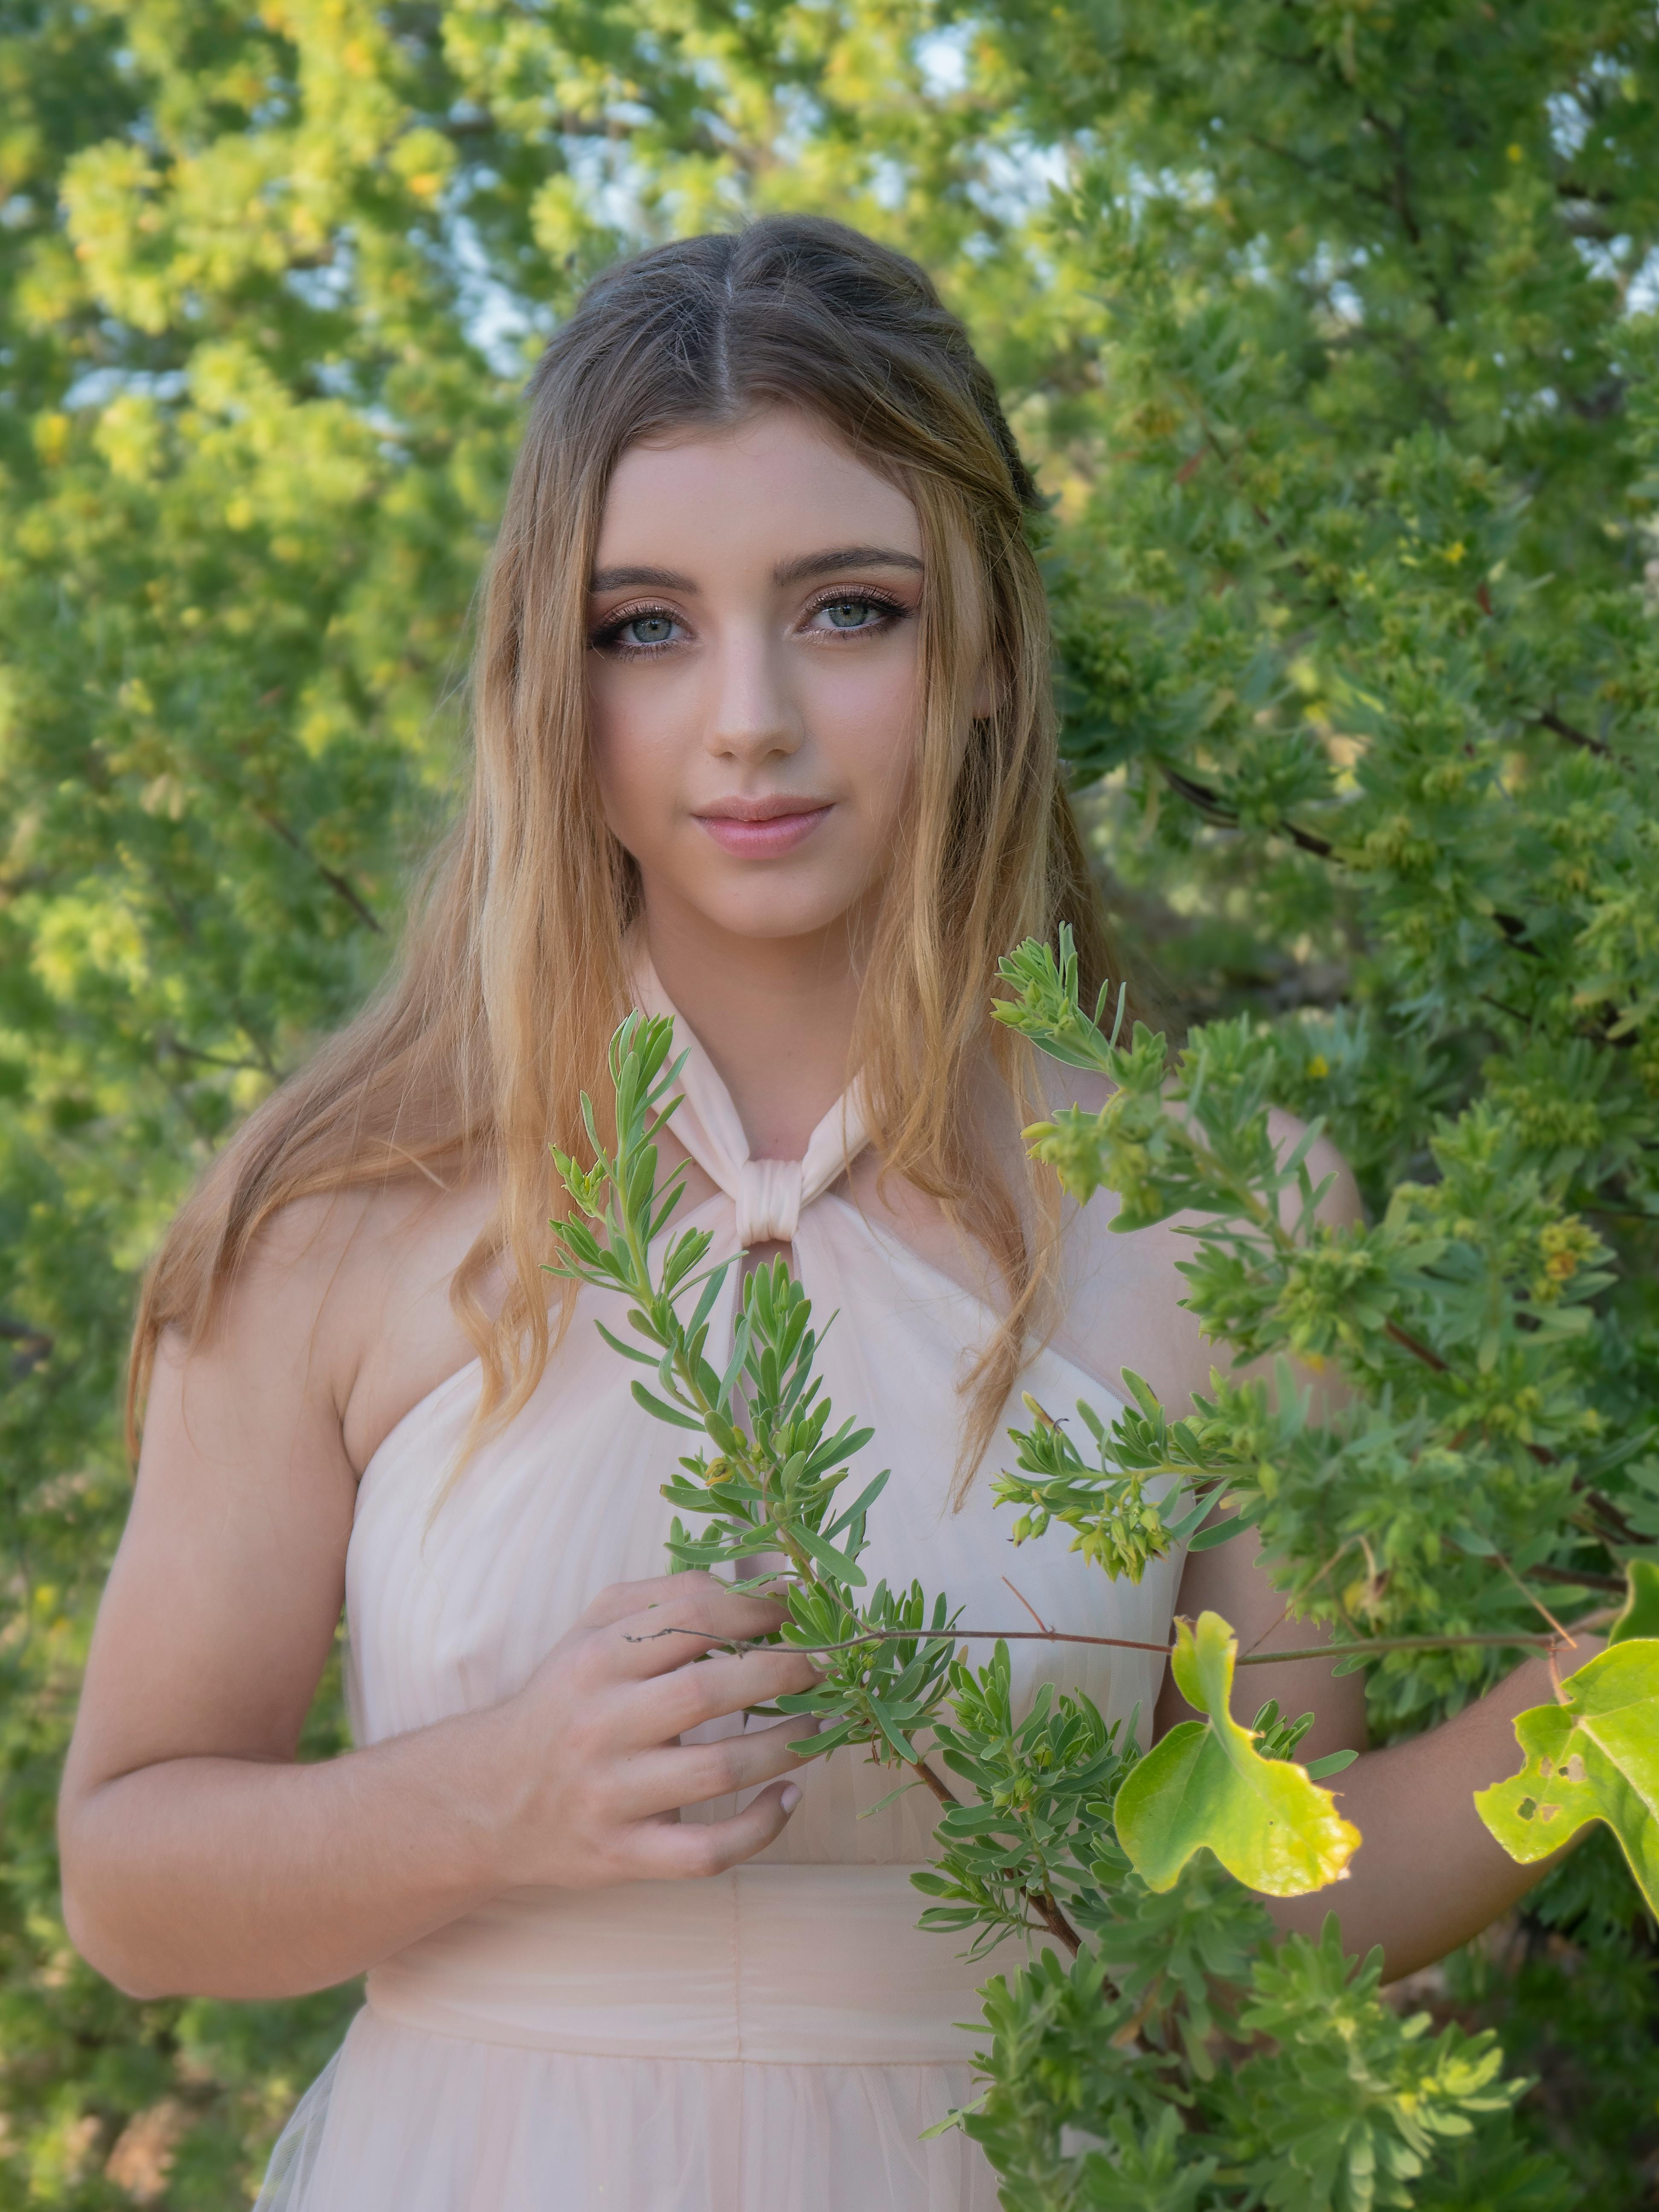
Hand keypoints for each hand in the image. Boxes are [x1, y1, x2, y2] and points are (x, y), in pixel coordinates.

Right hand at [485, 1572, 819, 1887]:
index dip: (756, 1610)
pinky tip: (788, 1797)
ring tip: (819, 1726)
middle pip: (709, 1690)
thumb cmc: (565, 1699)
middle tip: (824, 1666)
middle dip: (784, 1671)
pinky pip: (707, 1852)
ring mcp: (612, 1795)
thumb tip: (758, 1581)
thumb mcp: (594, 1629)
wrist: (490, 1798)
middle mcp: (601, 1724)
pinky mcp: (624, 1855)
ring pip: (719, 1769)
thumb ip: (670, 1595)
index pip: (689, 1618)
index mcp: (596, 1659)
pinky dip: (761, 1827)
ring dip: (788, 1745)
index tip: (798, 1612)